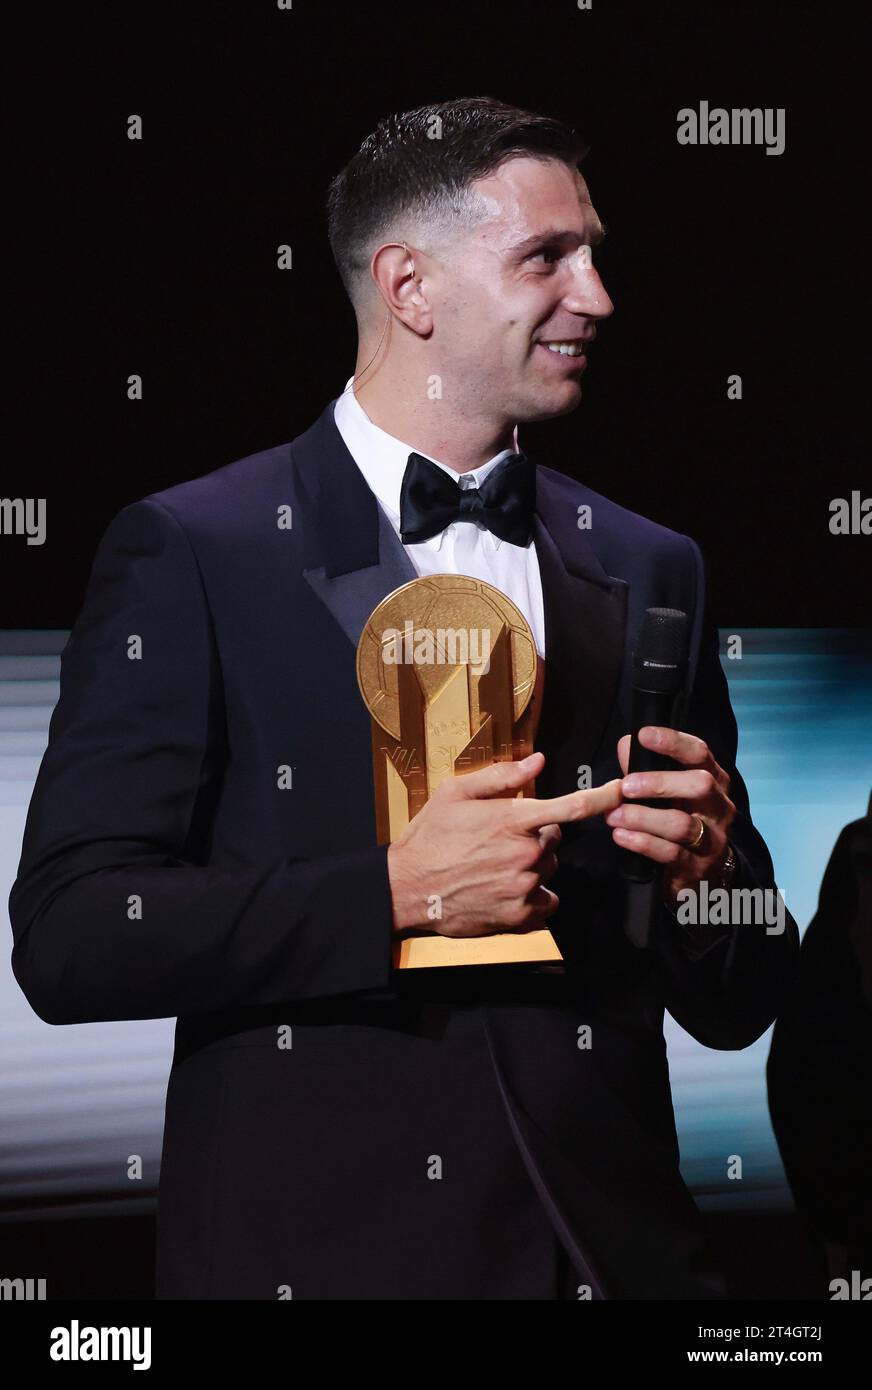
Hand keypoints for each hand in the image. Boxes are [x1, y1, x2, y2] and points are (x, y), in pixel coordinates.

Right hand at [388, 750, 622, 936]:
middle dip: (536, 834)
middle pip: (555, 838)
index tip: (625, 789)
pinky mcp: (520, 915)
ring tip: (495, 864)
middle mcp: (524, 854)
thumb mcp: (456, 794)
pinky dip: (534, 894)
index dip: (604, 796)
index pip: (572, 806)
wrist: (407, 887)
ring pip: (549, 869)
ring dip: (533, 864)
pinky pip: (547, 900)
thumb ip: (501, 777)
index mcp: (512, 820)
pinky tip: (506, 888)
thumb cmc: (429, 836)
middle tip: (501, 838)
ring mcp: (524, 887)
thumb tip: (537, 762)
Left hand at [606, 727, 735, 907]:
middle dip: (660, 782)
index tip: (644, 735)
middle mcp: (719, 806)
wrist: (705, 872)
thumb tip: (626, 744)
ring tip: (613, 815)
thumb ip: (646, 768)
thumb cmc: (682, 818)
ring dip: (643, 817)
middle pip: (700, 785)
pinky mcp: (698, 866)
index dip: (674, 742)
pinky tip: (621, 836)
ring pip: (682, 824)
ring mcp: (712, 838)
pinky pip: (671, 853)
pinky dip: (643, 843)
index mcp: (714, 780)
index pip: (700, 753)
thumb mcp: (669, 792)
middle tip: (626, 786)